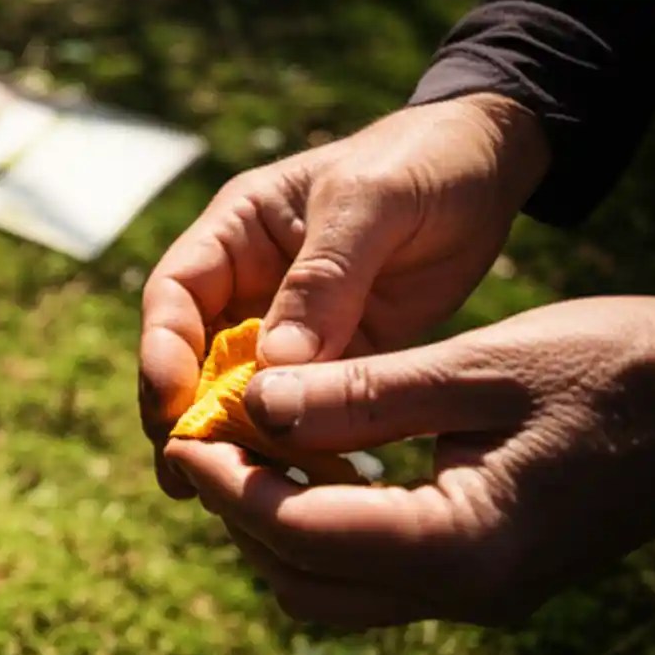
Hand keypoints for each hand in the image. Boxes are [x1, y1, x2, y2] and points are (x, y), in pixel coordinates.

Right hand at [140, 93, 549, 497]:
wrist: (493, 165)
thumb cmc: (421, 159)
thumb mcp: (370, 202)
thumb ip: (322, 278)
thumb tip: (273, 365)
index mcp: (236, 234)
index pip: (174, 296)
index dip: (162, 352)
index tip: (172, 404)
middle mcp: (249, 284)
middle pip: (193, 359)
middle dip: (183, 416)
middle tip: (183, 475)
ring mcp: (290, 327)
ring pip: (242, 393)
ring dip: (233, 441)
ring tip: (226, 495)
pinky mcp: (337, 358)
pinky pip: (302, 408)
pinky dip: (293, 447)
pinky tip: (297, 485)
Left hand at [167, 297, 654, 627]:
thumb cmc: (620, 370)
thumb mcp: (481, 365)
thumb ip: (362, 391)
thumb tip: (256, 402)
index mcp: (463, 545)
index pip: (300, 531)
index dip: (229, 484)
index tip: (183, 435)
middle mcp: (465, 590)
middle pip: (304, 578)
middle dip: (241, 513)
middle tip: (209, 440)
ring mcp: (477, 591)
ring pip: (334, 584)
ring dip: (277, 522)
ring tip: (251, 443)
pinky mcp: (485, 572)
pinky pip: (375, 567)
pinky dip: (326, 521)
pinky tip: (317, 456)